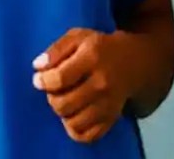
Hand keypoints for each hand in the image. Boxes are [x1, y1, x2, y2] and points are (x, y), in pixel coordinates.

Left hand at [33, 28, 134, 143]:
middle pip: (63, 104)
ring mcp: (109, 102)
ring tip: (67, 100)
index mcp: (93, 57)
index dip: (42, 81)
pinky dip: (76, 129)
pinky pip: (88, 135)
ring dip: (64, 114)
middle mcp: (102, 82)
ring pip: (74, 122)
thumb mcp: (78, 37)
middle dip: (52, 98)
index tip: (40, 79)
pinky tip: (76, 114)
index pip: (59, 78)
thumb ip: (56, 49)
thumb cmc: (101, 47)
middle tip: (56, 89)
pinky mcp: (113, 117)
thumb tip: (37, 67)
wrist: (135, 61)